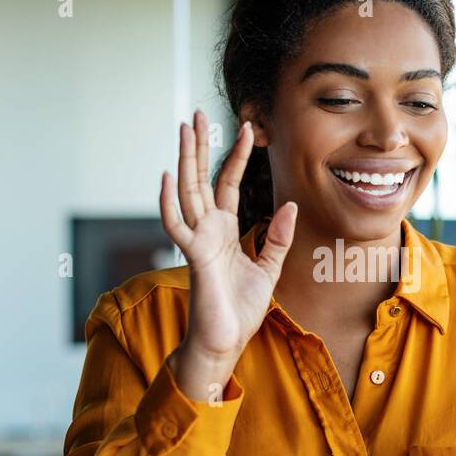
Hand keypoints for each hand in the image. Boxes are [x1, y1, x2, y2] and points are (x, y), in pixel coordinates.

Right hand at [159, 110, 297, 399]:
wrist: (226, 341)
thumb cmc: (240, 309)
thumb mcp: (269, 269)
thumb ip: (277, 238)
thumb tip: (289, 205)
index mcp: (225, 231)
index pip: (229, 184)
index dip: (236, 157)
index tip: (247, 128)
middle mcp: (208, 230)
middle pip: (201, 179)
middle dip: (200, 147)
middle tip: (198, 114)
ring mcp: (198, 241)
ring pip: (188, 192)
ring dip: (185, 161)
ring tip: (184, 130)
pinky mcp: (194, 257)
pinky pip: (177, 226)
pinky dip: (168, 202)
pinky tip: (166, 177)